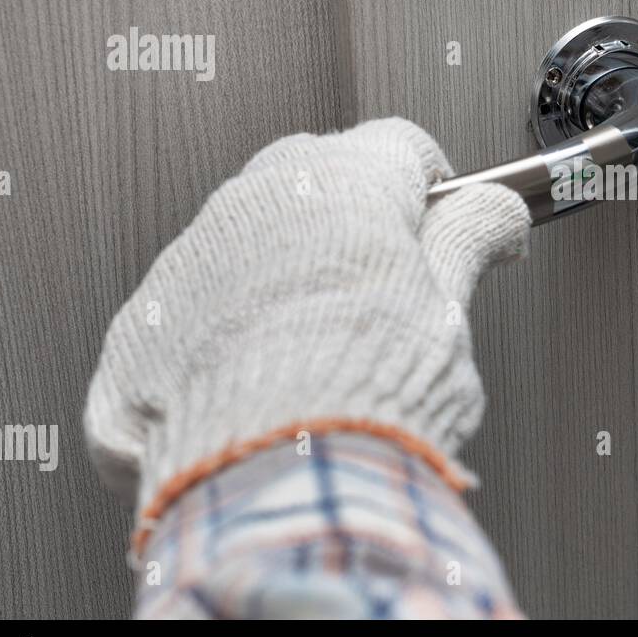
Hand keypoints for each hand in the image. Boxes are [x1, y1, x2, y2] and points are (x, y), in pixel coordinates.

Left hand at [85, 119, 529, 521]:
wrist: (279, 489)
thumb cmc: (368, 400)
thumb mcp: (448, 311)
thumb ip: (468, 239)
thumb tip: (495, 212)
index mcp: (345, 184)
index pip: (400, 147)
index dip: (436, 185)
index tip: (451, 221)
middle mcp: (259, 201)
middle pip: (320, 178)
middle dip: (358, 218)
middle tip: (393, 285)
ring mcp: (192, 256)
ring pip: (252, 234)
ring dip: (290, 266)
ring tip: (325, 344)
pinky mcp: (141, 319)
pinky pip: (198, 298)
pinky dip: (230, 323)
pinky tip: (265, 376)